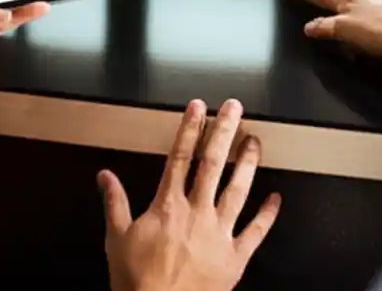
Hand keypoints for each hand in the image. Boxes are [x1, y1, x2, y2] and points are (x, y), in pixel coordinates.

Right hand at [98, 99, 280, 290]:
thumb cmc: (137, 280)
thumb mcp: (116, 239)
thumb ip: (114, 203)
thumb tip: (104, 175)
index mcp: (168, 206)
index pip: (180, 157)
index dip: (190, 129)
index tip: (199, 108)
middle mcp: (197, 212)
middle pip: (213, 164)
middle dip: (224, 132)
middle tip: (235, 108)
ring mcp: (219, 233)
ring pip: (238, 190)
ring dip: (248, 163)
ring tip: (255, 140)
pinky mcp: (235, 257)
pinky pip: (256, 231)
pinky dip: (268, 215)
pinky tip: (276, 198)